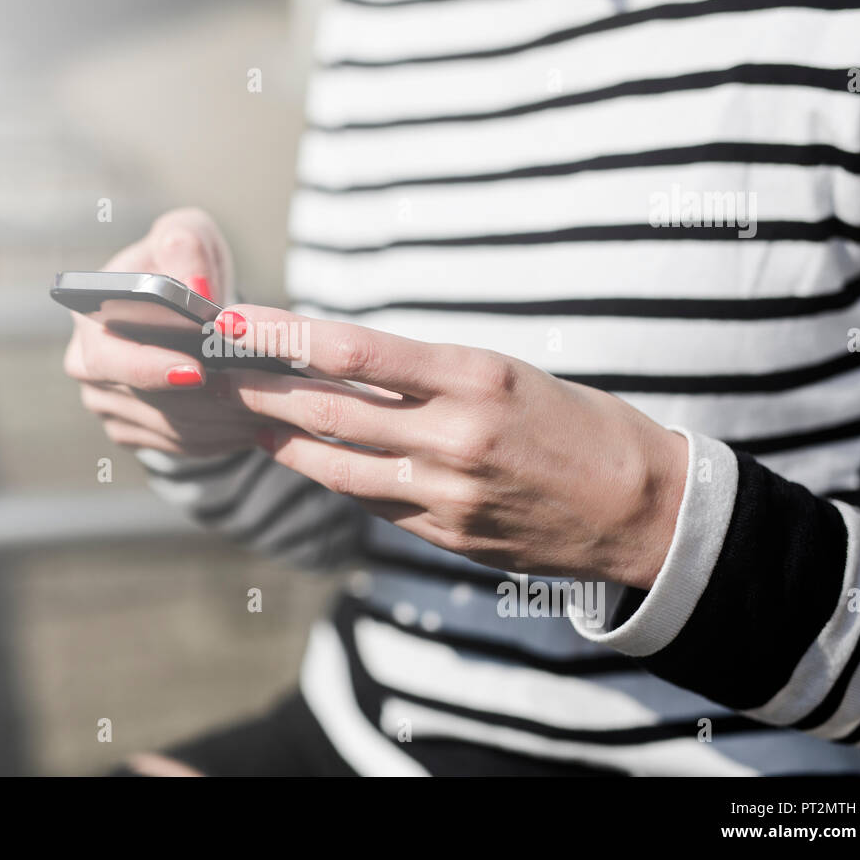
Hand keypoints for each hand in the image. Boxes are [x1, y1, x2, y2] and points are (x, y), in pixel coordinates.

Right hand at [62, 208, 270, 456]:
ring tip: (270, 405)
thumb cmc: (181, 264)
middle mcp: (89, 368)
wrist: (185, 305)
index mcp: (88, 319)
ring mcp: (110, 405)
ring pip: (170, 426)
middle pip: (143, 400)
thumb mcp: (185, 235)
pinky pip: (184, 444)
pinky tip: (258, 420)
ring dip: (221, 419)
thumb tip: (195, 289)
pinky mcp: (137, 432)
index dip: (149, 367)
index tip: (197, 371)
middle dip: (200, 400)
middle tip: (248, 393)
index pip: (108, 355)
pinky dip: (224, 435)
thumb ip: (185, 246)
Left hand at [215, 305, 687, 588]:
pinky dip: (333, 477)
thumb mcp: (509, 374)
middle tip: (215, 371)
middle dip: (260, 390)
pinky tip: (307, 459)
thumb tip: (350, 368)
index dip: (283, 337)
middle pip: (327, 411)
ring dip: (282, 441)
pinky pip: (369, 503)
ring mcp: (446, 493)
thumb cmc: (579, 423)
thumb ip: (429, 376)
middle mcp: (453, 436)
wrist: (644, 509)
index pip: (353, 351)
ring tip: (247, 419)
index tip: (235, 323)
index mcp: (474, 377)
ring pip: (335, 466)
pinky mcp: (446, 535)